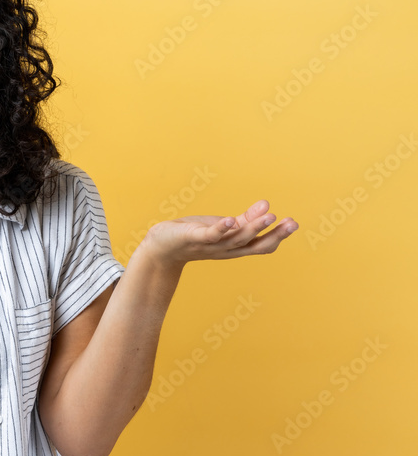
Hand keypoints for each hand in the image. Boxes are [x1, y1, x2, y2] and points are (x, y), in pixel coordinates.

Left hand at [137, 199, 297, 268]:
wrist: (162, 247)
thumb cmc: (194, 235)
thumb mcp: (222, 226)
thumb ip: (244, 219)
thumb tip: (266, 205)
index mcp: (234, 246)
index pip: (260, 245)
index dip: (278, 236)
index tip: (294, 223)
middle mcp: (226, 249)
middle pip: (254, 244)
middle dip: (274, 234)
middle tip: (291, 223)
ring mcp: (210, 245)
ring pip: (236, 238)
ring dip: (253, 226)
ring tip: (269, 214)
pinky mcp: (193, 238)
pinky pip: (210, 235)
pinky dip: (221, 229)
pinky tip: (230, 219)